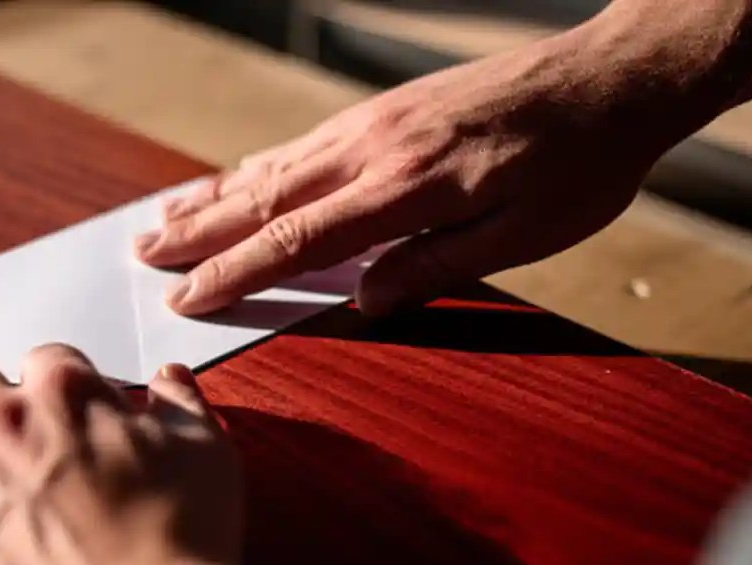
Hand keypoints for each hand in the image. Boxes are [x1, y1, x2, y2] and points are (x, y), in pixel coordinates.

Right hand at [136, 22, 682, 315]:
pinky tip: (234, 179)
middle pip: (264, 196)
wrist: (610, 77)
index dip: (235, 271)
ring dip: (212, 196)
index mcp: (407, 187)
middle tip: (141, 256)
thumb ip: (436, 267)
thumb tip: (363, 300)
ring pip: (272, 165)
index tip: (185, 296)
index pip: (297, 239)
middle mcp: (375, 148)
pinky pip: (301, 143)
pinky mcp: (385, 110)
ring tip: (162, 219)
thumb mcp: (524, 236)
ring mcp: (374, 122)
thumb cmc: (580, 165)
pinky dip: (254, 166)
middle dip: (197, 232)